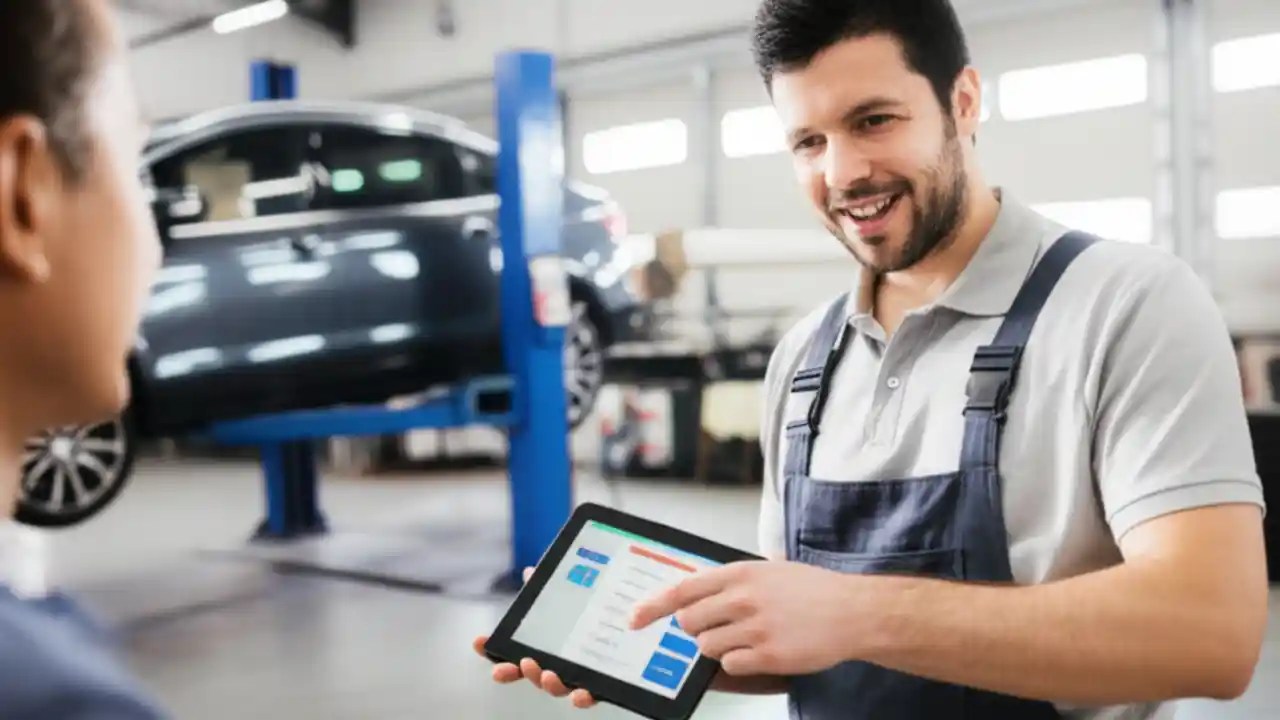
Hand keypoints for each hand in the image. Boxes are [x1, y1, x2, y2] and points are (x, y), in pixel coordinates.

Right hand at [473, 567, 596, 708]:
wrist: (638, 616)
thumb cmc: (602, 605)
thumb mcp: (576, 592)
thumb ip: (552, 587)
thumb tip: (531, 573)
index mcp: (549, 642)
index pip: (516, 648)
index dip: (494, 648)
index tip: (478, 642)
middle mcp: (560, 661)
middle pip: (533, 672)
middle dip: (519, 671)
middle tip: (517, 664)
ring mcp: (579, 674)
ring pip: (558, 687)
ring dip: (547, 684)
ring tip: (545, 674)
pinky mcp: (603, 683)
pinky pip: (591, 695)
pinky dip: (582, 698)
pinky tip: (579, 693)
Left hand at [630, 560, 865, 676]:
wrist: (852, 611)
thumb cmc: (812, 591)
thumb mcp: (767, 572)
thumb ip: (732, 582)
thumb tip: (695, 597)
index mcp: (740, 573)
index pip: (682, 588)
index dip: (653, 606)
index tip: (635, 618)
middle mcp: (743, 598)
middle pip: (689, 622)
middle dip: (695, 630)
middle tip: (715, 629)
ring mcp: (754, 628)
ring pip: (706, 646)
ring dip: (718, 647)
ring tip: (746, 638)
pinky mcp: (767, 655)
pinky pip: (730, 665)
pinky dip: (739, 663)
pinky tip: (760, 651)